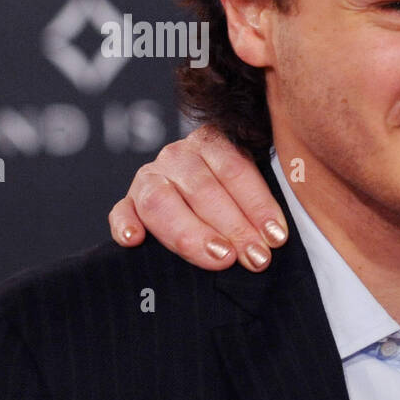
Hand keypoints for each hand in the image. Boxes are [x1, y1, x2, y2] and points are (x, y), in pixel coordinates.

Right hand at [109, 125, 286, 271]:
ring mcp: (149, 178)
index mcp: (212, 142)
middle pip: (202, 189)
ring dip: (191, 233)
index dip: (258, 205)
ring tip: (220, 257)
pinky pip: (122, 211)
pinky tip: (135, 241)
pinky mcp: (129, 203)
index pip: (235, 170)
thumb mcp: (253, 187)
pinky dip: (125, 225)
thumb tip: (277, 237)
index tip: (276, 237)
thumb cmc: (238, 197)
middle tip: (255, 257)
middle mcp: (177, 156)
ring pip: (162, 201)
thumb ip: (261, 203)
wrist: (200, 195)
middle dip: (233, 227)